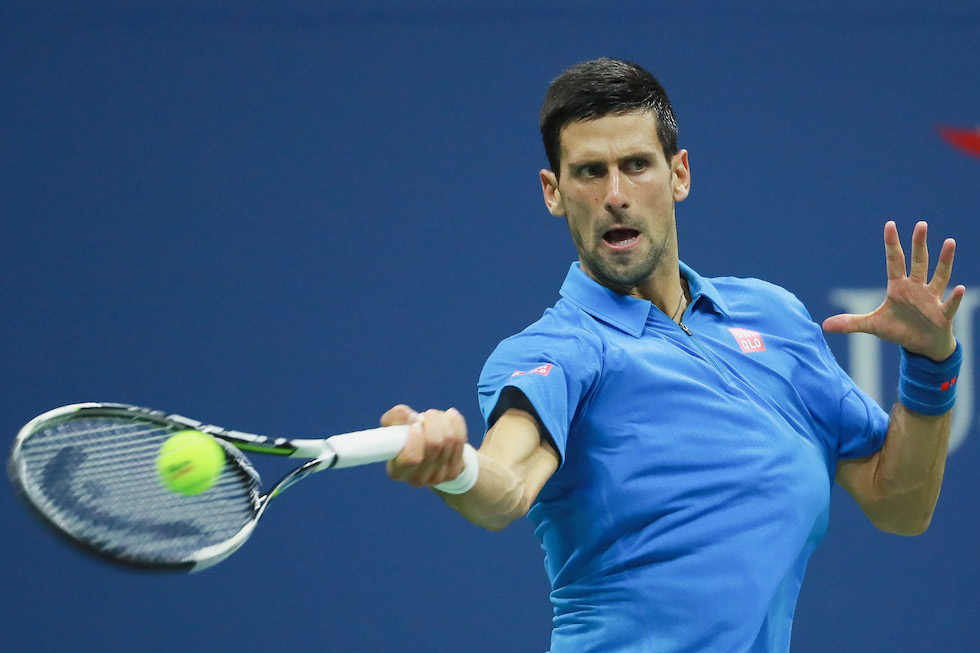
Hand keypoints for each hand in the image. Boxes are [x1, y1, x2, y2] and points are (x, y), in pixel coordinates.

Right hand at [381, 405, 468, 487]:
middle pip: (434, 444)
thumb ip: (395, 418)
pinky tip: (450, 415)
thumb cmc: (404, 437)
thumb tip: (412, 417)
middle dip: (432, 422)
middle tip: (425, 415)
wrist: (425, 453)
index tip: (416, 424)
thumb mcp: (393, 426)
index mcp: (397, 470)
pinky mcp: (453, 472)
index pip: (411, 458)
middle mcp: (417, 479)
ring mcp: (438, 478)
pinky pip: (460, 440)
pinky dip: (455, 423)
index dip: (416, 438)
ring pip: (449, 439)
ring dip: (442, 420)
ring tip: (434, 415)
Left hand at [823, 221, 964, 360]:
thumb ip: (851, 323)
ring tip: (949, 242)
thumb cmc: (899, 330)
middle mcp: (916, 288)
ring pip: (939, 277)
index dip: (892, 244)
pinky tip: (961, 288)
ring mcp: (931, 300)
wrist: (922, 346)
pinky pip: (949, 305)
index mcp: (898, 287)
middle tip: (921, 224)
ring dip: (944, 261)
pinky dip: (955, 298)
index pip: (894, 261)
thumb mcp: (873, 326)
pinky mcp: (942, 315)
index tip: (890, 224)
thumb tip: (824, 325)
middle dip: (919, 244)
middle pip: (919, 262)